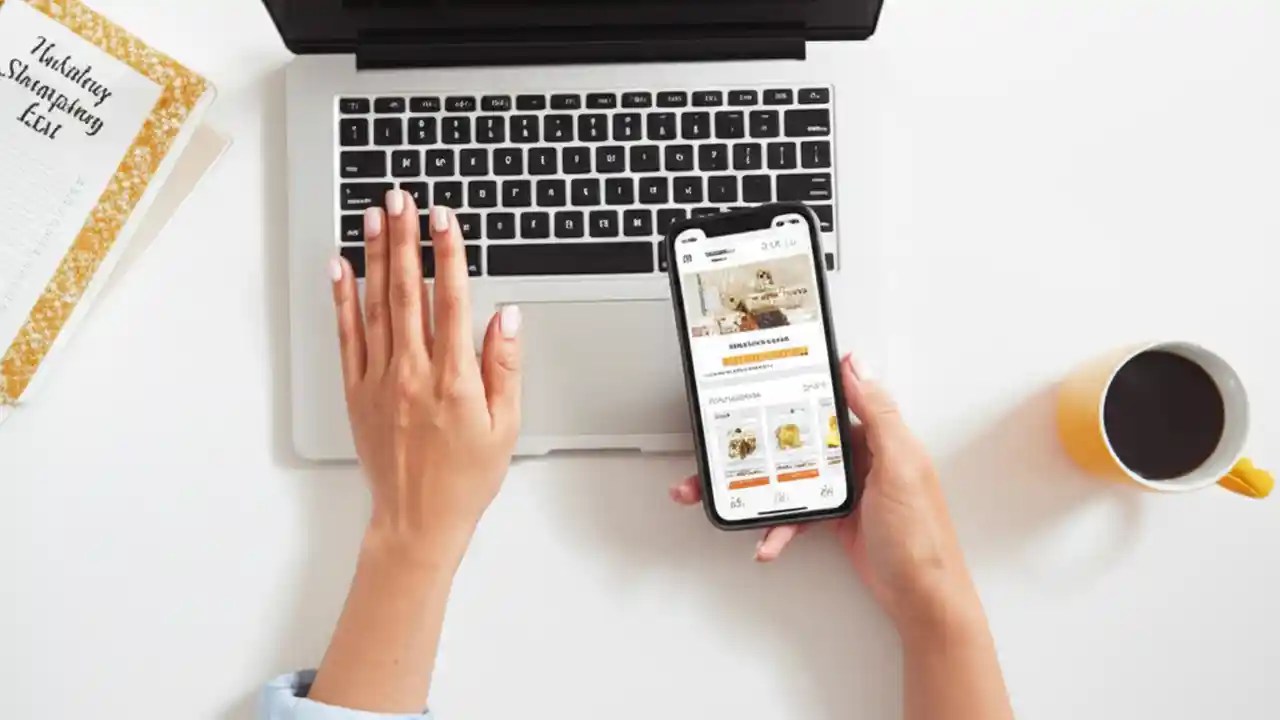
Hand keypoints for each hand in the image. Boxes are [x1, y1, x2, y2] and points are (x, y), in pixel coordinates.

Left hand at [310, 192, 521, 712]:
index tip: (445, 220)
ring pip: (375, 306)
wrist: (417, 521)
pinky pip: (348, 337)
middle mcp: (413, 374)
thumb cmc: (466, 478)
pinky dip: (343, 300)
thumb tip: (505, 316)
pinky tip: (343, 268)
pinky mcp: (357, 392)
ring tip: (374, 217)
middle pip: (407, 291)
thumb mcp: (507, 425)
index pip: (451, 301)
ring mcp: (380, 381)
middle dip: (405, 239)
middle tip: (402, 199)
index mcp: (454, 380)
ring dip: (375, 257)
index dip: (449, 254)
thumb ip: (505, 366)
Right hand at [670, 355, 978, 634]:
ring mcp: (848, 490)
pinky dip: (780, 527)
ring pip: (793, 479)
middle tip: (728, 450)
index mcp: (880, 438)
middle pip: (802, 442)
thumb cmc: (921, 537)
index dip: (799, 394)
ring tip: (730, 498)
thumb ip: (878, 414)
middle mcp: (863, 460)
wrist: (922, 598)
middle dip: (764, 448)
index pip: (833, 404)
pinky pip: (798, 514)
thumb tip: (856, 367)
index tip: (764, 386)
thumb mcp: (900, 466)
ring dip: (762, 492)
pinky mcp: (836, 518)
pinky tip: (769, 539)